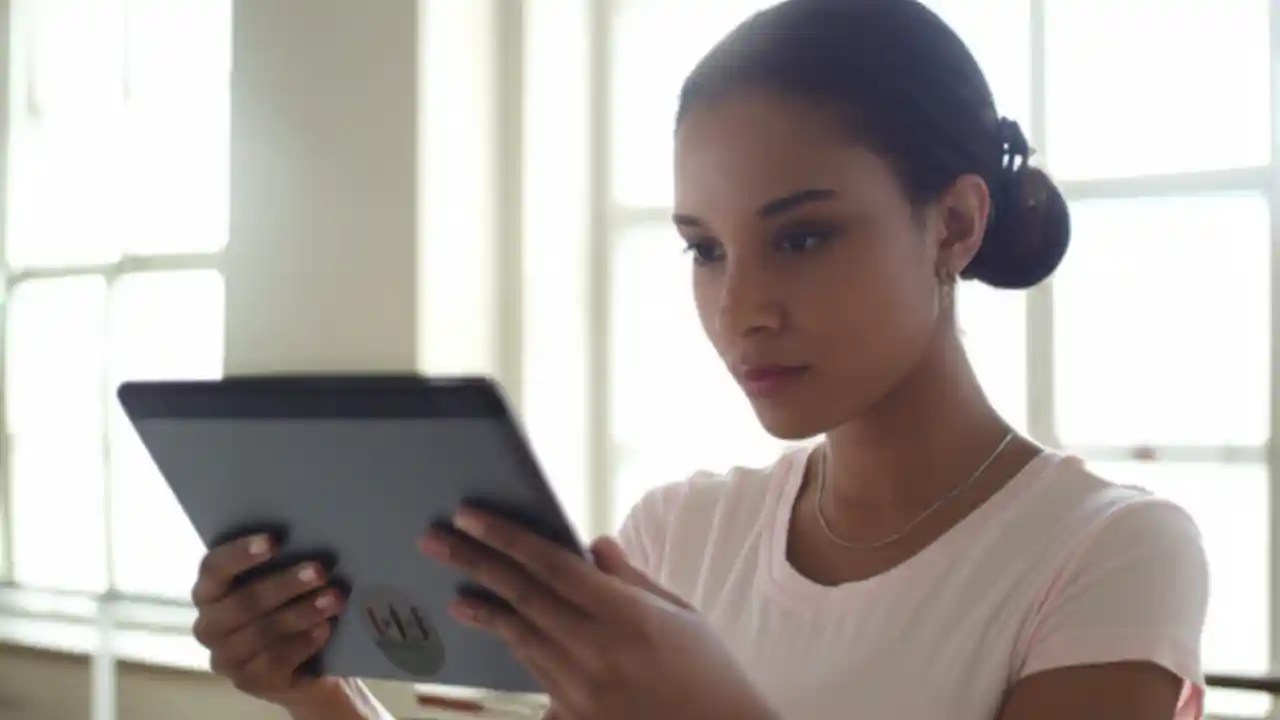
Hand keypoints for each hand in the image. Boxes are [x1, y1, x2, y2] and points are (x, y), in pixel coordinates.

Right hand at [190, 535, 347, 709]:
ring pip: (262, 632)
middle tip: (320, 570)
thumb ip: (283, 560)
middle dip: (284, 584)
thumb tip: (311, 532)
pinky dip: (303, 642)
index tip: (275, 539)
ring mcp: (227, 658)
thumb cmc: (290, 606)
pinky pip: (275, 661)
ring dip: (302, 612)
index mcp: (210, 592)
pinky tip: (324, 629)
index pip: (214, 568)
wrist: (307, 662)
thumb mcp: (283, 580)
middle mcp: (210, 625)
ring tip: (334, 598)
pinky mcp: (249, 682)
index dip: (241, 553)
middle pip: (242, 602)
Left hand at [419, 511, 776, 719]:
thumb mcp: (680, 612)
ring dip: (484, 610)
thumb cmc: (707, 670)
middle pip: (522, 597)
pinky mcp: (575, 715)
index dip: (506, 537)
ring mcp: (581, 689)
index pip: (551, 565)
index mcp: (626, 615)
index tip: (469, 514)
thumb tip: (592, 545)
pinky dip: (516, 645)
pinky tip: (497, 629)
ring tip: (456, 592)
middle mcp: (596, 651)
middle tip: (433, 540)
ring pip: (520, 637)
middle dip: (474, 563)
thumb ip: (629, 579)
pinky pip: (535, 672)